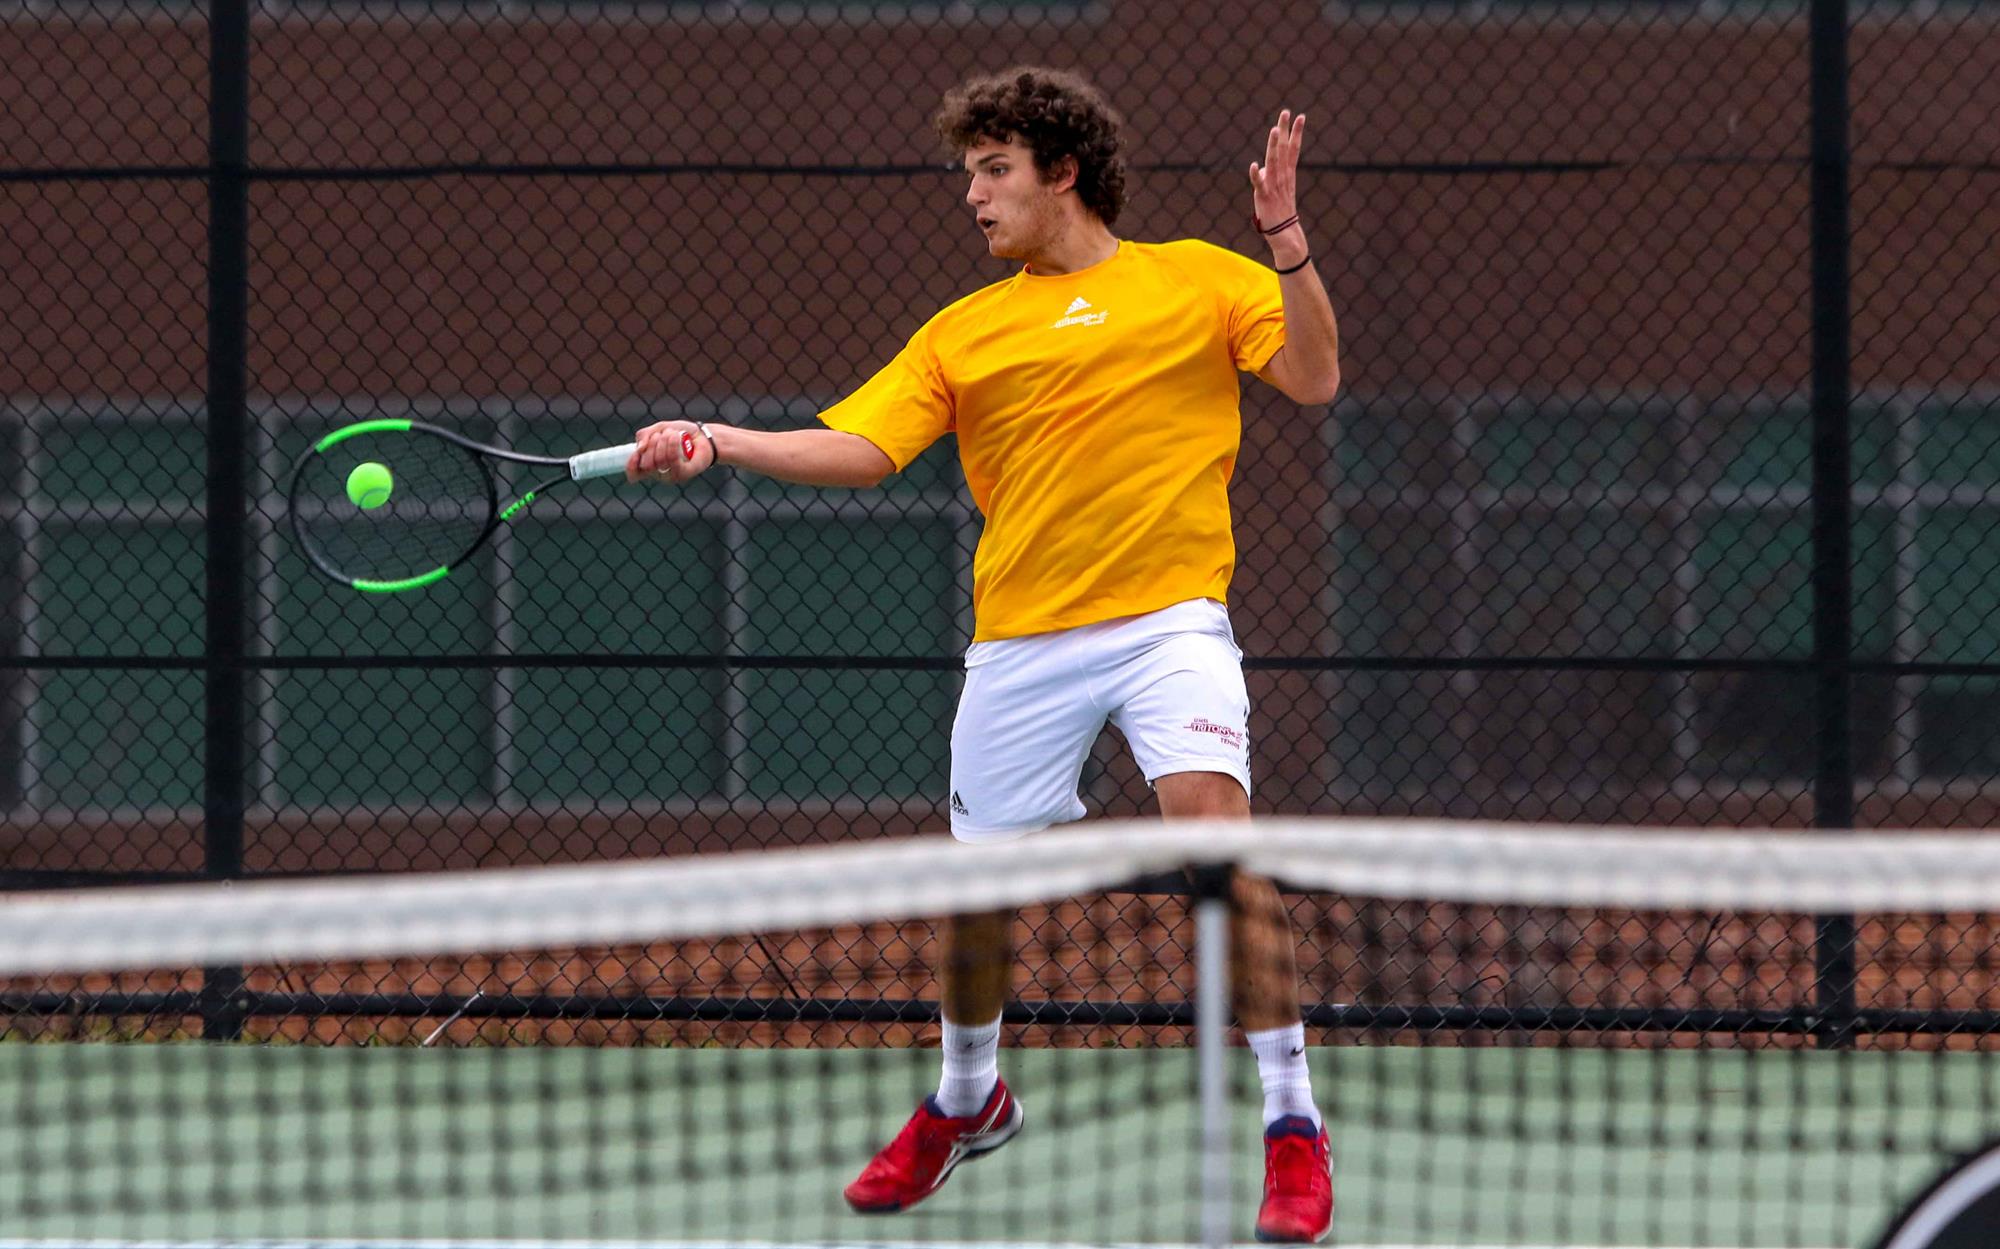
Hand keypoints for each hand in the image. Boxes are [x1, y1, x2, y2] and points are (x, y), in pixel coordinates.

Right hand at [625, 420, 714, 483]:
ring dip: (663, 441)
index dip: (631, 464)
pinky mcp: (683, 474)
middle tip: (662, 435)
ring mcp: (670, 475)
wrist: (703, 435)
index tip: (638, 451)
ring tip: (672, 433)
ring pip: (658, 460)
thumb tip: (639, 448)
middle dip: (652, 444)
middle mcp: (658, 473)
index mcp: (649, 464)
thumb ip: (644, 435)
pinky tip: (676, 436)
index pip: (634, 473)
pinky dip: (672, 445)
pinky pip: (672, 460)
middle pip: (645, 464)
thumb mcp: (659, 429)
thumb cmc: (681, 434)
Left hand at [1249, 109, 1306, 256]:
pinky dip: (1256, 175)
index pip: (1293, 149)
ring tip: (1275, 130)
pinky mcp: (1263, 197)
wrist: (1284, 233)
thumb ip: (1270, 176)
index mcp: (1288, 174)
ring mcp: (1274, 186)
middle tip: (1286, 112)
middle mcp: (1282, 177)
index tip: (1300, 116)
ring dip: (1273, 146)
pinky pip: (1259, 184)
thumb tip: (1261, 167)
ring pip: (1273, 162)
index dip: (1297, 133)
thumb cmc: (1279, 212)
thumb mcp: (1277, 190)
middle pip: (1284, 150)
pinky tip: (1253, 165)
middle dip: (1285, 130)